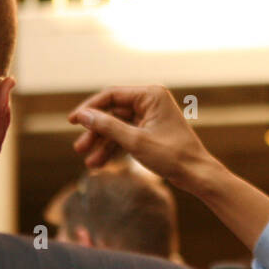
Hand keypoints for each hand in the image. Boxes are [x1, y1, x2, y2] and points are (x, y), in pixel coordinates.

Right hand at [68, 85, 214, 191]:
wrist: (197, 174)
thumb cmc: (172, 155)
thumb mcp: (135, 141)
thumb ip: (107, 126)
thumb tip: (82, 115)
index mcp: (151, 95)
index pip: (111, 95)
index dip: (89, 108)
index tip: (71, 121)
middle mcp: (150, 101)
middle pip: (112, 112)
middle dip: (95, 131)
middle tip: (79, 149)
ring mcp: (150, 116)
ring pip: (117, 126)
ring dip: (102, 143)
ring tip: (88, 162)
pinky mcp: (150, 130)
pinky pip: (125, 135)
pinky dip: (114, 148)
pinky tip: (99, 163)